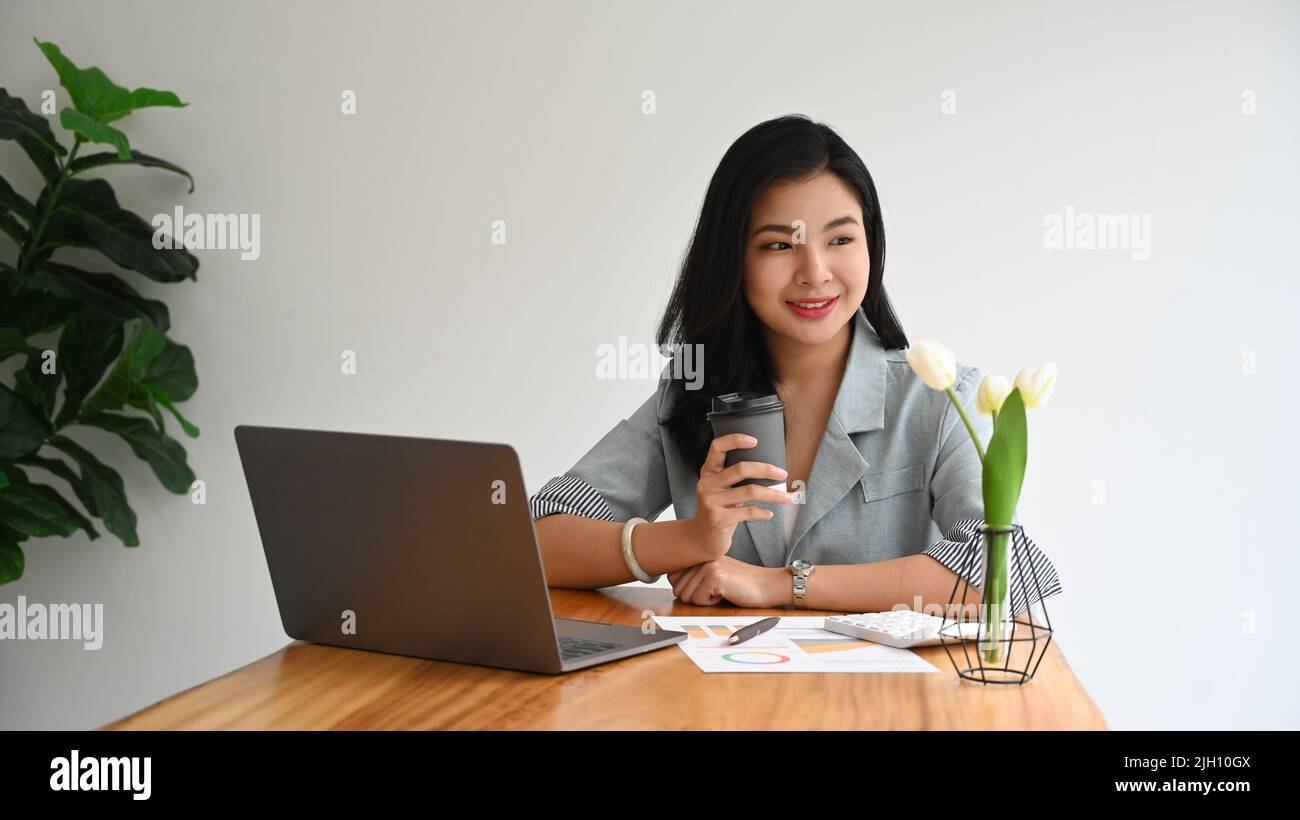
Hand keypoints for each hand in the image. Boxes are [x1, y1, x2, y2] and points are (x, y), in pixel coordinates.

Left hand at [667, 556, 786, 607]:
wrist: (767, 585)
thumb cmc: (741, 584)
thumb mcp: (714, 574)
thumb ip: (694, 575)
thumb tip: (671, 582)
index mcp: (701, 555)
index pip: (672, 575)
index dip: (685, 588)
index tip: (704, 587)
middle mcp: (703, 557)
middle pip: (677, 588)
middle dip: (694, 597)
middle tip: (714, 590)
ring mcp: (708, 566)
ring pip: (686, 595)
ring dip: (703, 600)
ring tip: (720, 591)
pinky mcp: (715, 577)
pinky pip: (698, 600)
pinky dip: (711, 603)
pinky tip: (725, 594)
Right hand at [685, 433, 793, 562]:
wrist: (702, 538)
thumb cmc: (720, 511)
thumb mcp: (722, 491)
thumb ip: (736, 479)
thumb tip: (771, 469)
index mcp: (708, 473)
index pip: (717, 447)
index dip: (735, 440)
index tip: (755, 440)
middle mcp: (707, 484)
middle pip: (741, 469)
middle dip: (766, 469)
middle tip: (783, 474)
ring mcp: (710, 502)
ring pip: (750, 491)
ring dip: (773, 494)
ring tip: (787, 498)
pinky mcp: (717, 519)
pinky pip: (747, 512)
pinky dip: (762, 513)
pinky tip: (769, 514)